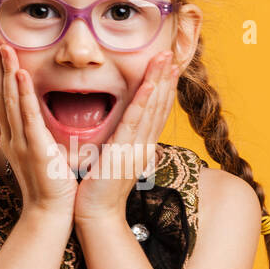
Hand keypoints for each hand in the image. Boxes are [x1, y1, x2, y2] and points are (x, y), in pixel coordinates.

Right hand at [0, 40, 76, 217]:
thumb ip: (36, 134)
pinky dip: (22, 93)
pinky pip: (27, 115)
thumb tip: (38, 120)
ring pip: (10, 100)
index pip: (1, 99)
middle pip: (0, 94)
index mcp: (11, 136)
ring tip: (3, 48)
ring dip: (6, 71)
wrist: (49, 212)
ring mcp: (20, 141)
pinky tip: (19, 74)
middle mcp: (10, 136)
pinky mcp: (34, 146)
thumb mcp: (39, 153)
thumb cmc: (49, 184)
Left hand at [73, 48, 177, 224]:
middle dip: (166, 78)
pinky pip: (135, 122)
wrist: (97, 214)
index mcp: (140, 146)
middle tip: (172, 53)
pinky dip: (145, 102)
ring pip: (152, 109)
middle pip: (160, 106)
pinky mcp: (123, 152)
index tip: (169, 68)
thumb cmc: (99, 190)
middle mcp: (143, 145)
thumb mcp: (113, 162)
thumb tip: (119, 135)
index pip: (156, 112)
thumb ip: (119, 146)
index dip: (164, 88)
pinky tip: (151, 85)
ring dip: (159, 82)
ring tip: (166, 59)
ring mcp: (136, 148)